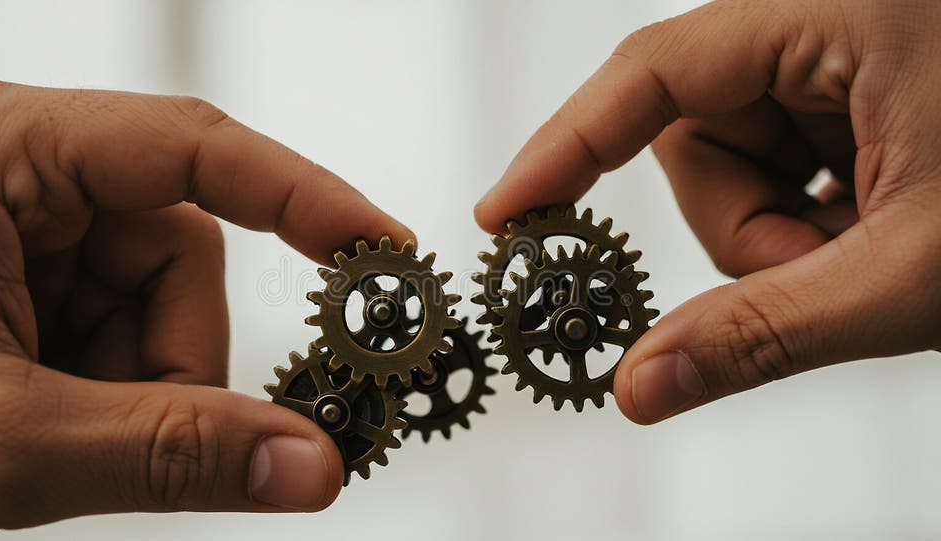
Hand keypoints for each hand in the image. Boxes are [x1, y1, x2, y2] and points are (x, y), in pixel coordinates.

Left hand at [0, 75, 411, 538]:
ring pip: (146, 292)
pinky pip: (107, 315)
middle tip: (164, 436)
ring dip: (139, 378)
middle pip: (175, 243)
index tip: (381, 248)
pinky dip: (105, 380)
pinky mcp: (3, 266)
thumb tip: (312, 465)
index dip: (303, 196)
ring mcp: (5, 216)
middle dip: (179, 354)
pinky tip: (48, 420)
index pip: (193, 148)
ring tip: (62, 439)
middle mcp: (8, 165)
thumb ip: (171, 452)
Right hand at [475, 0, 940, 423]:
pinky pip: (779, 167)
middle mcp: (831, 18)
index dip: (566, 146)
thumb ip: (763, 334)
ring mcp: (842, 59)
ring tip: (875, 246)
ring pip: (736, 162)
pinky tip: (880, 224)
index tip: (506, 213)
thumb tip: (642, 385)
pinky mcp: (855, 96)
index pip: (654, 72)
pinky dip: (810, 219)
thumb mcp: (914, 273)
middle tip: (823, 266)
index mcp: (841, 9)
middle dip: (745, 224)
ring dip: (783, 231)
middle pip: (698, 135)